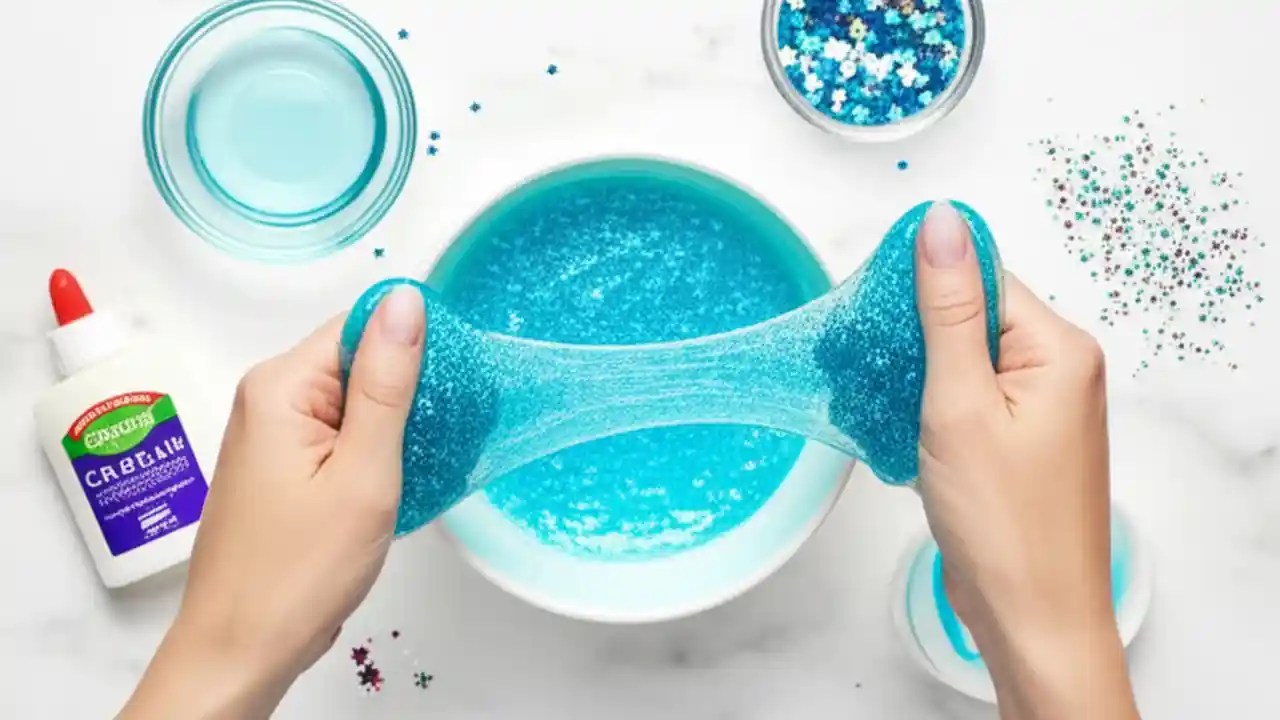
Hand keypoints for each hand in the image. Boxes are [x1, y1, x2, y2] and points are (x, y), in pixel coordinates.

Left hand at [120, 287, 424, 718]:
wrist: (239, 650)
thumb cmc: (296, 575)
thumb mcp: (362, 473)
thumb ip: (387, 385)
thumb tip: (404, 302)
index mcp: (280, 387)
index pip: (360, 325)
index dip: (414, 346)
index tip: (455, 384)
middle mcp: (267, 399)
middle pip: (356, 359)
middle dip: (408, 390)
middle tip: (446, 434)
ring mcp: (272, 434)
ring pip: (353, 400)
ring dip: (394, 425)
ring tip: (426, 462)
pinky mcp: (282, 465)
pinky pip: (339, 433)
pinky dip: (374, 450)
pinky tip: (398, 480)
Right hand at [913, 203, 1137, 719]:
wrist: (1033, 619)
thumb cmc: (1005, 524)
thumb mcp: (960, 404)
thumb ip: (948, 309)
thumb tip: (940, 221)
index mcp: (1059, 349)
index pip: (982, 276)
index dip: (919, 286)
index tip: (866, 312)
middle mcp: (1059, 370)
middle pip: (969, 316)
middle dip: (909, 337)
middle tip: (861, 368)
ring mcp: (1040, 408)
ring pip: (960, 360)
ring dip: (912, 377)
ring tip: (873, 405)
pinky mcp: (1018, 441)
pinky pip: (965, 399)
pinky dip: (926, 409)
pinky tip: (895, 433)